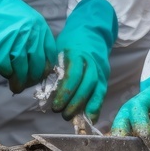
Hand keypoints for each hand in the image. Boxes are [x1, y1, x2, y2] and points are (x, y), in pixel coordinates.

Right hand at [0, 0, 56, 93]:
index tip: (41, 76)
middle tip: (27, 85)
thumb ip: (36, 37)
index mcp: (40, 27)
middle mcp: (30, 34)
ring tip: (16, 87)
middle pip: (36, 65)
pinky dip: (5, 73)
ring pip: (21, 69)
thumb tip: (39, 63)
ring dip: (19, 81)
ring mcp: (15, 39)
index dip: (46, 69)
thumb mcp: (29, 19)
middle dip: (32, 79)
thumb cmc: (6, 12)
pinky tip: (6, 74)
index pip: (50, 55)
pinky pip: (5, 66)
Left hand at [51, 0, 117, 120]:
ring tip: (73, 118)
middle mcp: (91, 61)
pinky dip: (96, 106)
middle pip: (87, 84)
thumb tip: (45, 94)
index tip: (56, 106)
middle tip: (63, 114)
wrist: (90, 31)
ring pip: (97, 89)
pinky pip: (102, 92)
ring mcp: (100, 68)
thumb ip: (54, 69)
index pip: (73, 74)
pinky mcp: (104, 75)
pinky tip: (90, 118)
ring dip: (85, 106)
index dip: (65, 92)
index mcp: (76, 53)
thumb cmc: (69, 43)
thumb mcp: (58, 50)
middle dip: (75, 102)